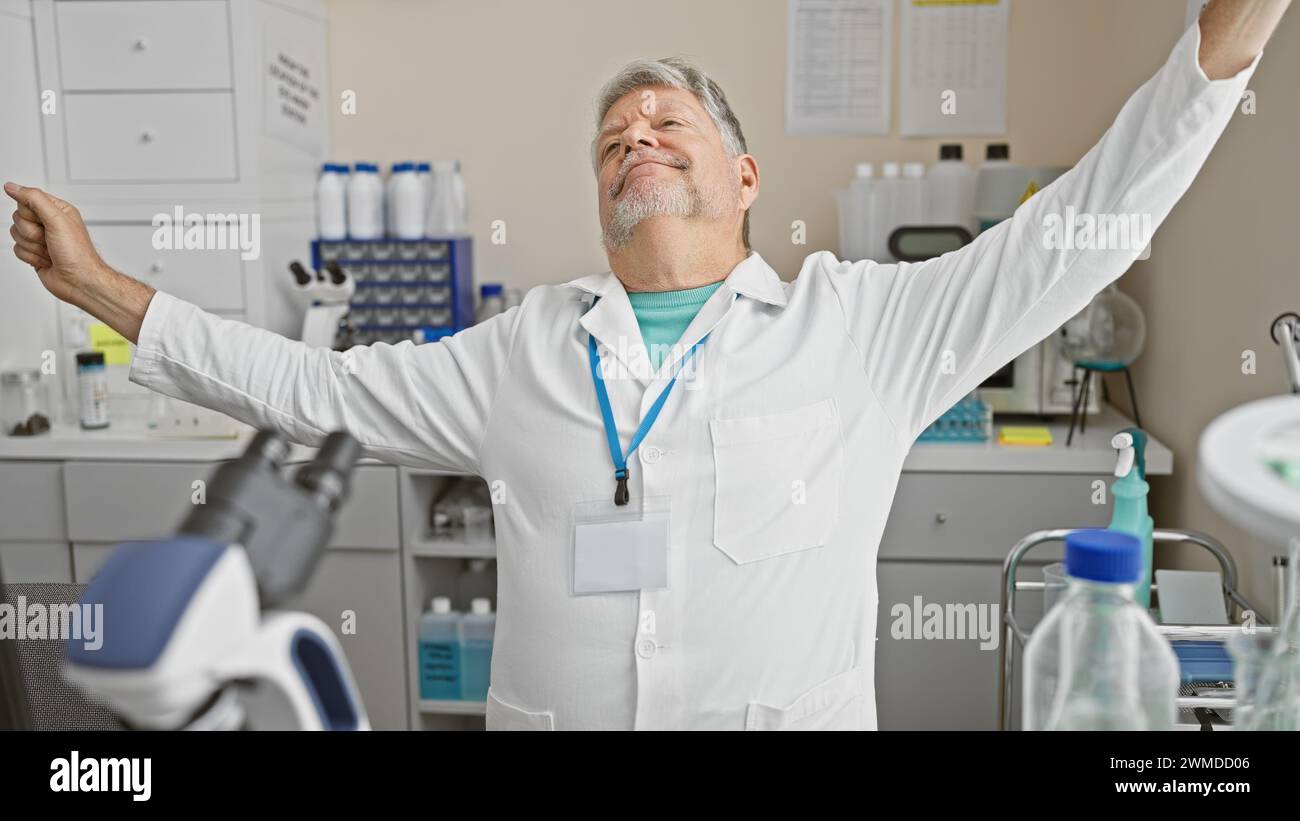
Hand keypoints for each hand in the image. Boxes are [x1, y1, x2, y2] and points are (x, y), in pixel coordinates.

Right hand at [5, 181, 108, 304]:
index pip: (27, 200)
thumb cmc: (77, 254)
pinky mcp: (34, 253)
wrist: (79, 282)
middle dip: (33, 233)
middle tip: (50, 240)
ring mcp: (40, 239)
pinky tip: (46, 261)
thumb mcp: (57, 219)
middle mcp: (48, 222)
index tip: (45, 223)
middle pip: (18, 218)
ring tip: (50, 252)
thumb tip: (12, 186)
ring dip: (33, 247)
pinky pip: (17, 249)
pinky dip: (30, 257)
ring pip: (15, 234)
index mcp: (57, 210)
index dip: (32, 213)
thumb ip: (34, 199)